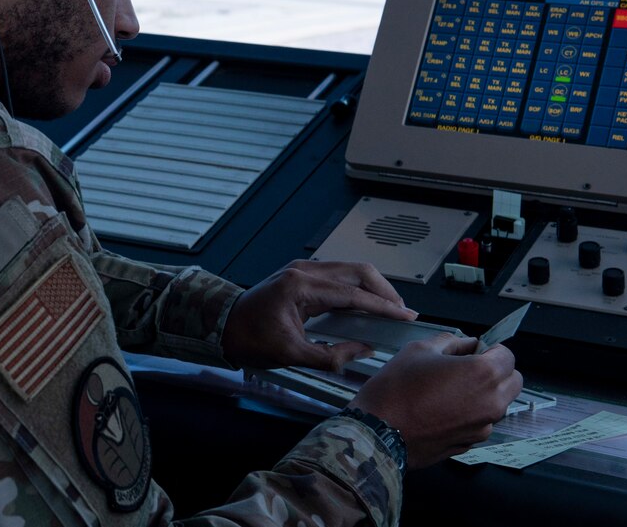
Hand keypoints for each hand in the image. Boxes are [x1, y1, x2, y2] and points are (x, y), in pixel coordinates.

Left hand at [220, 259, 416, 370]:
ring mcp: (301, 269)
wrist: (222, 325)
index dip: (383, 306)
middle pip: (357, 271)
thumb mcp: (290, 355)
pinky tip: (366, 302)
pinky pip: (337, 275)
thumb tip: (362, 350)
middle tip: (402, 311)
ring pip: (349, 269)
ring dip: (372, 286)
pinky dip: (356, 286)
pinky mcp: (300, 275)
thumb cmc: (248, 337)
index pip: (352, 293)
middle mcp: (302, 271)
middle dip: (384, 290)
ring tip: (389, 307)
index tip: (404, 315)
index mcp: (300, 287)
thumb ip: (330, 356)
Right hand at [348, 333, 522, 467]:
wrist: (379, 431)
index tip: (475, 349)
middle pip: (513, 382)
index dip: (491, 349)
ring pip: (498, 404)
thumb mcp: (419, 350)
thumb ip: (449, 342)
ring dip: (485, 394)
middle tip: (468, 367)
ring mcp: (482, 427)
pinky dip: (470, 414)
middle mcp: (491, 402)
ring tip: (451, 389)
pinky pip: (480, 423)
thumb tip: (465, 344)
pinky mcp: (470, 443)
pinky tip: (443, 409)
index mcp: (483, 374)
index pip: (508, 356)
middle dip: (497, 371)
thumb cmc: (396, 390)